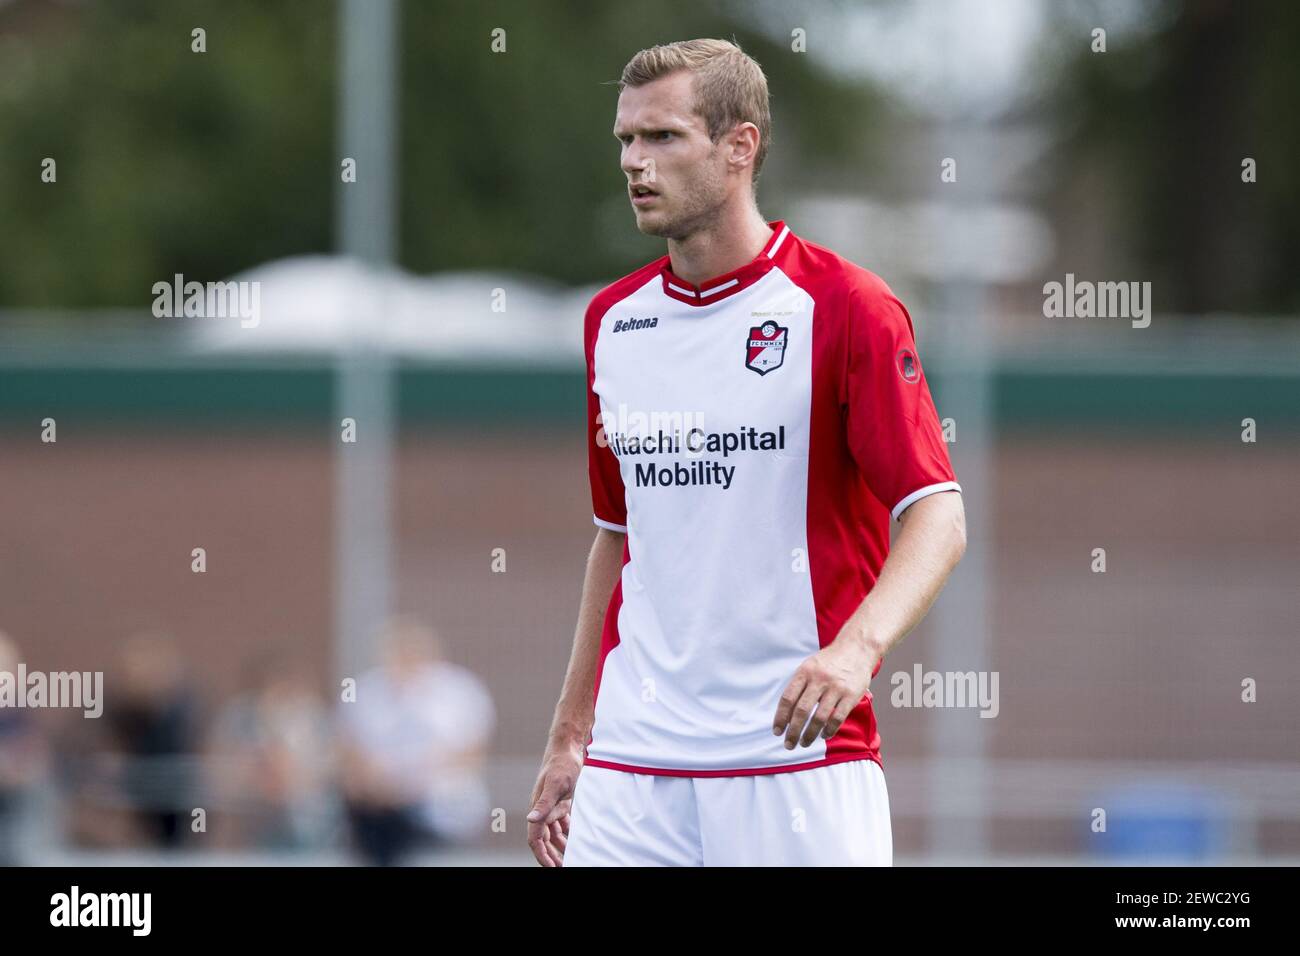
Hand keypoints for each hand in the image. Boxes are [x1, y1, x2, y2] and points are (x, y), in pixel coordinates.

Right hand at [526, 742, 583, 866]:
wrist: (568, 748)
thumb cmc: (561, 764)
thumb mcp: (556, 784)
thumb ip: (544, 803)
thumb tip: (531, 819)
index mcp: (538, 808)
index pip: (535, 838)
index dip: (541, 854)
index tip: (551, 867)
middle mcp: (543, 809)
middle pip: (544, 839)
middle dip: (551, 855)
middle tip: (562, 867)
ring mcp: (552, 805)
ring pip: (553, 833)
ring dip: (559, 847)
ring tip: (568, 859)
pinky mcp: (561, 801)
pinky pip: (562, 823)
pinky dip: (567, 833)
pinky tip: (574, 840)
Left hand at [772, 632, 878, 749]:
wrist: (857, 648)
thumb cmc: (830, 661)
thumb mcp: (810, 665)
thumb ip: (799, 685)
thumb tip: (786, 713)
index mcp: (805, 672)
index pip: (788, 698)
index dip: (781, 717)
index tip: (777, 731)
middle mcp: (819, 679)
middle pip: (802, 711)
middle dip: (793, 731)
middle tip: (789, 744)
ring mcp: (836, 688)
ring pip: (819, 718)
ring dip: (810, 734)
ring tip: (804, 743)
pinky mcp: (851, 695)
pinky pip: (837, 718)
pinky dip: (829, 730)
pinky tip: (823, 735)